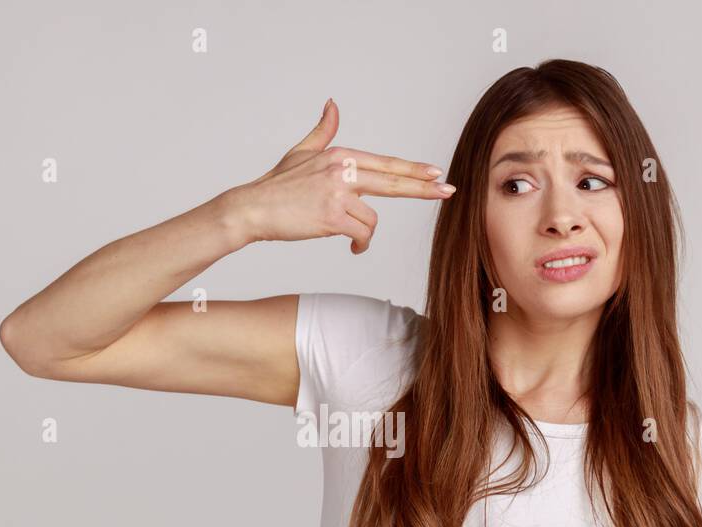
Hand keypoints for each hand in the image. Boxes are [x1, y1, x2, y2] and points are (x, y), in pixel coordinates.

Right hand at [226, 98, 453, 253]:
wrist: (252, 209)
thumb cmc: (276, 185)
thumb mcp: (302, 152)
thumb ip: (324, 131)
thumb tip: (333, 104)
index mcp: (341, 156)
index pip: (386, 164)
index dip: (413, 170)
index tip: (436, 174)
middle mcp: (343, 170)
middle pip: (393, 182)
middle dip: (424, 188)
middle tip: (448, 192)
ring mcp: (338, 194)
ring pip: (372, 219)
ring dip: (365, 234)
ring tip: (354, 239)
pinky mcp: (332, 217)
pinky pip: (361, 234)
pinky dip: (360, 244)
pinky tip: (354, 247)